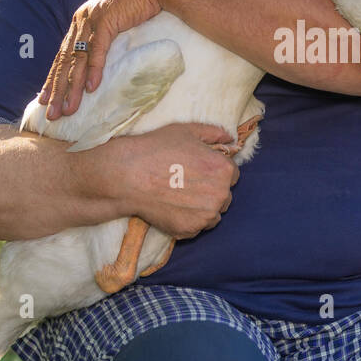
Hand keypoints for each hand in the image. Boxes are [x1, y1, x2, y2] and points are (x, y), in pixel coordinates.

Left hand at [39, 0, 167, 119]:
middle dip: (57, 90)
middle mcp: (81, 22)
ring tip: (69, 109)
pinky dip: (94, 70)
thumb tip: (101, 57)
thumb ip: (104, 36)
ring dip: (73, 87)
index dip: (53, 79)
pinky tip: (91, 88)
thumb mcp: (115, 21)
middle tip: (52, 115)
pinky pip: (98, 50)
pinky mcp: (107, 20)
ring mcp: (92, 21)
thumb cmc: (137, 2)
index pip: (62, 56)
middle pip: (65, 62)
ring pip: (78, 60)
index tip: (46, 100)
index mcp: (80, 23)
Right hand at [80, 123, 243, 239]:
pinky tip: (171, 208)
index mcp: (223, 169)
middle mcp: (220, 194)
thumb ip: (214, 133)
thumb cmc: (156, 149)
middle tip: (186, 184)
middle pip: (224, 196)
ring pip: (212, 214)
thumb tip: (230, 137)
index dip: (215, 172)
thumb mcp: (187, 131)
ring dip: (201, 208)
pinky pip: (196, 227)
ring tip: (178, 197)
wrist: (128, 175)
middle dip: (210, 191)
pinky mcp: (190, 229)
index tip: (199, 171)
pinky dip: (187, 220)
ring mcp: (206, 215)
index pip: (232, 175)